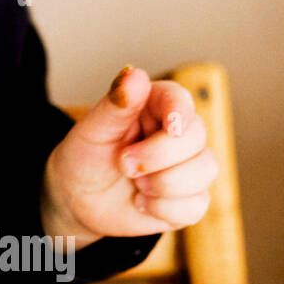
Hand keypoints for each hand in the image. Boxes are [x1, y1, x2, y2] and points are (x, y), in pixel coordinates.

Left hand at [40, 65, 218, 242]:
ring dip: (164, 183)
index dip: (180, 110)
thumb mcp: (91, 131)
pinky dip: (164, 208)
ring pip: (206, 170)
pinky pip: (196, 205)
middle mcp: (177, 134)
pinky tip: (142, 203)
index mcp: (153, 107)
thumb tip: (135, 74)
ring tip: (136, 185)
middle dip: (158, 156)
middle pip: (197, 137)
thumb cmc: (84, 158)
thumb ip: (115, 104)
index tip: (170, 126)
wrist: (77, 201)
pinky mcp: (190, 199)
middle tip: (123, 164)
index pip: (179, 98)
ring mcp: (188, 167)